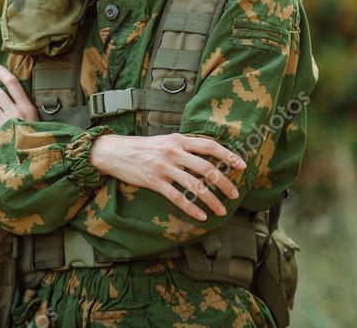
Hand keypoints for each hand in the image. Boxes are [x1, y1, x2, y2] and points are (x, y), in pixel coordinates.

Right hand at [89, 133, 246, 220]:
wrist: (114, 151)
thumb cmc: (142, 147)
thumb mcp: (165, 140)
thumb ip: (184, 146)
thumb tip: (207, 155)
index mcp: (178, 140)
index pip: (209, 145)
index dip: (228, 155)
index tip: (242, 165)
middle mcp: (173, 152)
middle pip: (206, 167)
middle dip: (224, 183)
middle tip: (234, 194)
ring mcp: (163, 167)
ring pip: (194, 185)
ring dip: (211, 200)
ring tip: (221, 210)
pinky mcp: (154, 181)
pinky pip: (177, 197)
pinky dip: (191, 208)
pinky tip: (201, 216)